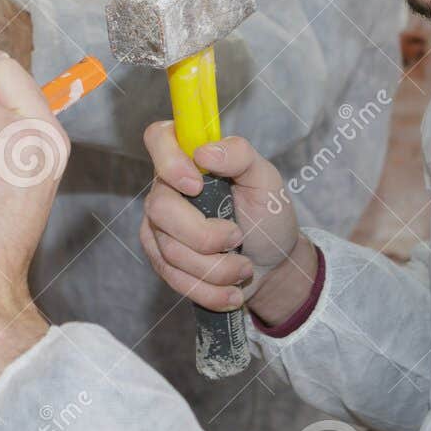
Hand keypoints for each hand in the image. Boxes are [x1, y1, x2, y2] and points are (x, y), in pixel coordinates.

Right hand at [139, 124, 318, 324]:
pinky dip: (209, 290)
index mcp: (189, 158)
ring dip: (216, 268)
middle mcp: (166, 188)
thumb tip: (204, 150)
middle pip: (161, 208)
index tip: (196, 185)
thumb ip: (240, 154)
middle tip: (237, 238)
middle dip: (205, 235)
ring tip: (243, 267)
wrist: (272, 265)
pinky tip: (231, 291)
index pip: (158, 138)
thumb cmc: (268, 215)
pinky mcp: (161, 259)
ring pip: (170, 251)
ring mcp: (159, 225)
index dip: (168, 160)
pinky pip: (174, 279)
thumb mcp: (266, 180)